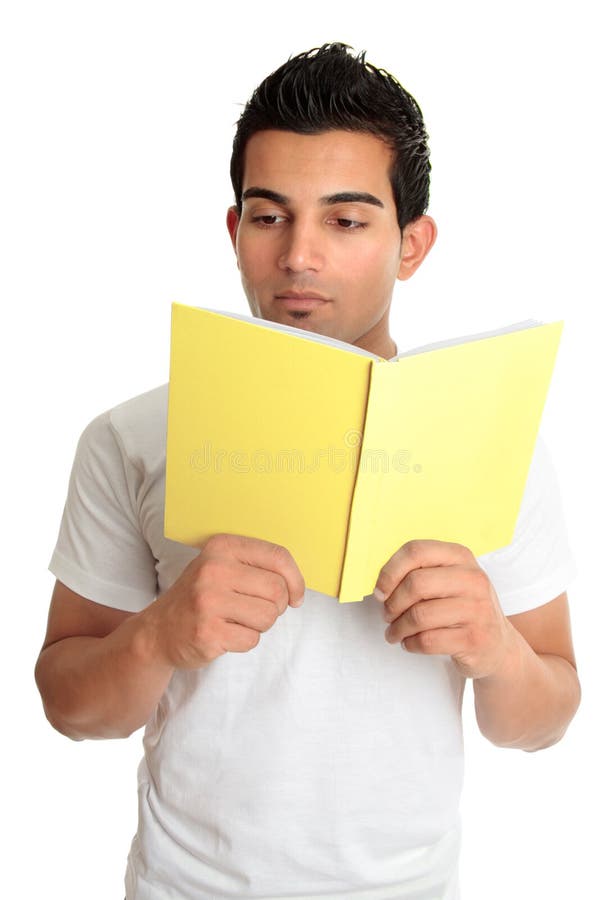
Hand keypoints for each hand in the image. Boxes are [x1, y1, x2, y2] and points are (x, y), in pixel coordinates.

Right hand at [145, 533, 304, 668]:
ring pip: (268, 617)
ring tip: (237, 621)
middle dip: (275, 607)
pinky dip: (244, 641)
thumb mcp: (221, 567)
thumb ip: (257, 567)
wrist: (158, 631)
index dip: (296, 580)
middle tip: (256, 611)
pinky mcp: (207, 632)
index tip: (296, 596)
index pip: (277, 556)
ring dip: (260, 625)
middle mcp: (213, 570)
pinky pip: (251, 640)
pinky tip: (224, 634)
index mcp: (222, 547)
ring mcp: (208, 602)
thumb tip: (297, 586)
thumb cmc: (200, 597)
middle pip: (277, 590)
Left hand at [374, 539, 512, 678]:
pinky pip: (428, 640)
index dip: (390, 571)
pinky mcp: (475, 639)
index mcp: (461, 557)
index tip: (380, 591)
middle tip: (387, 615)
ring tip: (394, 633)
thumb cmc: (462, 609)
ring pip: (419, 615)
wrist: (498, 646)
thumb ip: (421, 572)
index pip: (415, 551)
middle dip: (392, 603)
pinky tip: (410, 643)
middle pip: (416, 584)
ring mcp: (477, 609)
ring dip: (398, 628)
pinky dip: (411, 644)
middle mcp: (473, 579)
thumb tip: (380, 586)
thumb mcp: (450, 580)